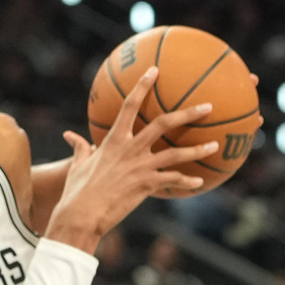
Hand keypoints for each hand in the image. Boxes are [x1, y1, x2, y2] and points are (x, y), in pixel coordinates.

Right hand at [45, 67, 223, 252]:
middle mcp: (130, 149)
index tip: (155, 70)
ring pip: (176, 154)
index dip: (143, 85)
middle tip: (207, 107)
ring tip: (214, 145)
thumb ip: (80, 147)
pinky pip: (173, 181)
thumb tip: (69, 135)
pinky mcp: (146, 185)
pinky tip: (200, 182)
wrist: (82, 214)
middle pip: (163, 123)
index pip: (130, 105)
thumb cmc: (78, 191)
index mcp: (114, 139)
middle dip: (187, 113)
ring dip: (197, 149)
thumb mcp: (78, 165)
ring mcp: (140, 167)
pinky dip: (187, 181)